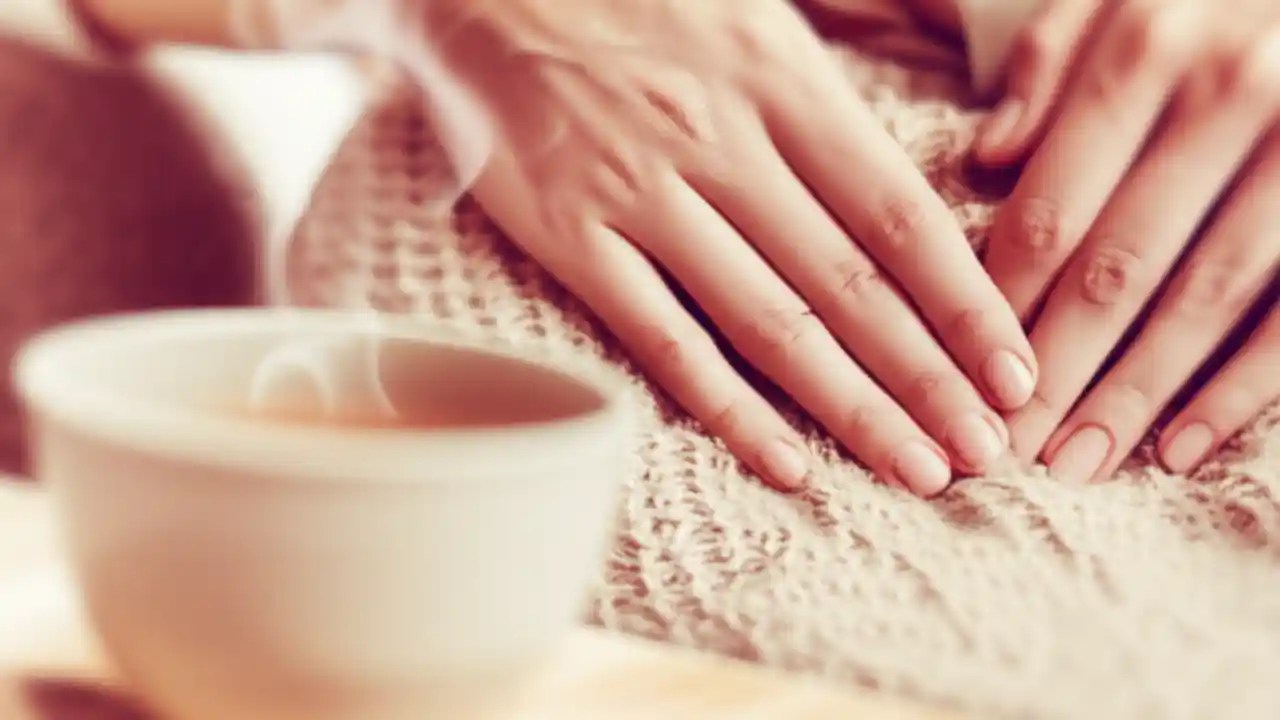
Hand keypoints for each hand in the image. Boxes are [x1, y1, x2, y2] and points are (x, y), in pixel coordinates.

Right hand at [428, 0, 1034, 494]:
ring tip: (920, 470)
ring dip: (853, 405)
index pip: (898, 211)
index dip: (965, 300)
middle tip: (990, 452)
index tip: (1014, 371)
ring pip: (771, 321)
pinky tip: (785, 461)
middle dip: (930, 376)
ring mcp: (646, 195)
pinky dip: (725, 406)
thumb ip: (842, 48)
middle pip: (850, 282)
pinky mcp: (574, 236)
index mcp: (780, 79)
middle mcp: (723, 144)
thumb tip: (931, 86)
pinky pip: (662, 335)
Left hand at [976, 0, 1279, 479]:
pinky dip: (1237, 392)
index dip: (1000, 303)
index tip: (959, 375)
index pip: (1051, 205)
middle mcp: (1232, 96)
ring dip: (1131, 396)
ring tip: (1072, 465)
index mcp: (1150, 47)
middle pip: (1116, 266)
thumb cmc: (1206, 6)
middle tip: (1001, 449)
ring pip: (1201, 301)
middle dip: (1053, 370)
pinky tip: (1177, 450)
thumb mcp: (1116, 0)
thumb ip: (1044, 65)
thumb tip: (982, 163)